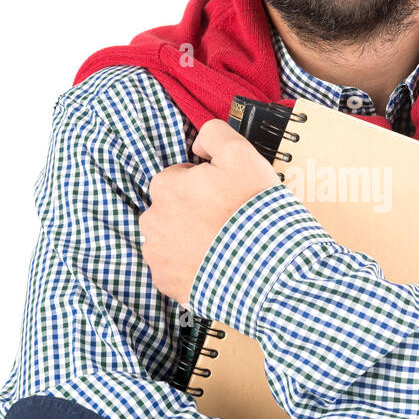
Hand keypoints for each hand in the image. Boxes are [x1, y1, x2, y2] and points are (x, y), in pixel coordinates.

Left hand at [138, 118, 280, 305]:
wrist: (266, 269)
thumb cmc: (252, 210)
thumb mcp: (241, 154)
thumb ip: (214, 134)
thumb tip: (198, 144)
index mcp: (165, 187)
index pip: (179, 178)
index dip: (205, 185)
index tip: (226, 197)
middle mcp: (152, 221)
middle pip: (173, 209)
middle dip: (194, 213)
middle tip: (227, 222)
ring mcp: (157, 255)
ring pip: (172, 240)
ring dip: (191, 240)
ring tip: (223, 246)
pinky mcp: (166, 283)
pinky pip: (175, 270)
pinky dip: (192, 268)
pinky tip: (216, 266)